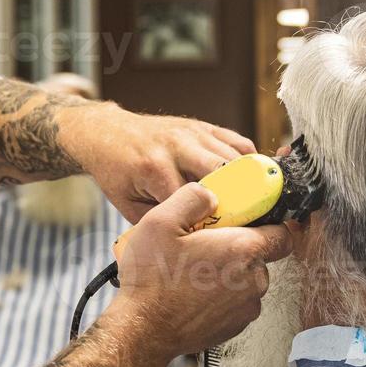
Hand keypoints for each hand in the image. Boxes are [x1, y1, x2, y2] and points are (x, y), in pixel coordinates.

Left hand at [60, 104, 253, 222]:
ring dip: (249, 183)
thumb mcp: (129, 204)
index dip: (211, 222)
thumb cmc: (118, 172)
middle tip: (251, 223)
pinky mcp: (204, 126)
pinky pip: (238, 142)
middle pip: (222, 175)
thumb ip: (160, 222)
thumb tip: (195, 240)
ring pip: (236, 158)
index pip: (193, 201)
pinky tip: (251, 181)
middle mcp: (177, 146)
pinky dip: (249, 162)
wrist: (108, 134)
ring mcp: (193, 133)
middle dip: (238, 200)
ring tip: (257, 207)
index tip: (225, 240)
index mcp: (154, 168)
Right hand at [105, 183, 291, 363]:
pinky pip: (236, 301)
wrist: (142, 331)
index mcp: (242, 250)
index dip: (267, 223)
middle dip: (236, 247)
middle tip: (204, 244)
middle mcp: (253, 281)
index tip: (246, 220)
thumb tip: (211, 195)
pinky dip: (221, 295)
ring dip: (228, 272)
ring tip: (193, 271)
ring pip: (247, 279)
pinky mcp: (235, 327)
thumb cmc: (151, 281)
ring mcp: (246, 308)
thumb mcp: (161, 221)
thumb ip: (193, 197)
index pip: (282, 233)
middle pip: (260, 255)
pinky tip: (193, 291)